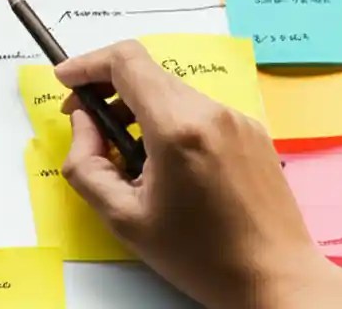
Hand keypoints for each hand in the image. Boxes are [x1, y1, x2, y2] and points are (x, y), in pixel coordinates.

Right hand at [55, 41, 341, 308]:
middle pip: (147, 75)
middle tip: (89, 128)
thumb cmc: (203, 257)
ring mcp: (237, 119)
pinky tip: (168, 166)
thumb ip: (86, 165)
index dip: (88, 64)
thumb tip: (83, 125)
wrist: (274, 278)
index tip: (67, 80)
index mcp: (178, 129)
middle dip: (109, 92)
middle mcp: (211, 113)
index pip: (126, 62)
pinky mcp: (252, 131)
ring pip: (172, 93)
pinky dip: (171, 123)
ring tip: (132, 159)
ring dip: (141, 111)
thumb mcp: (124, 218)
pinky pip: (198, 111)